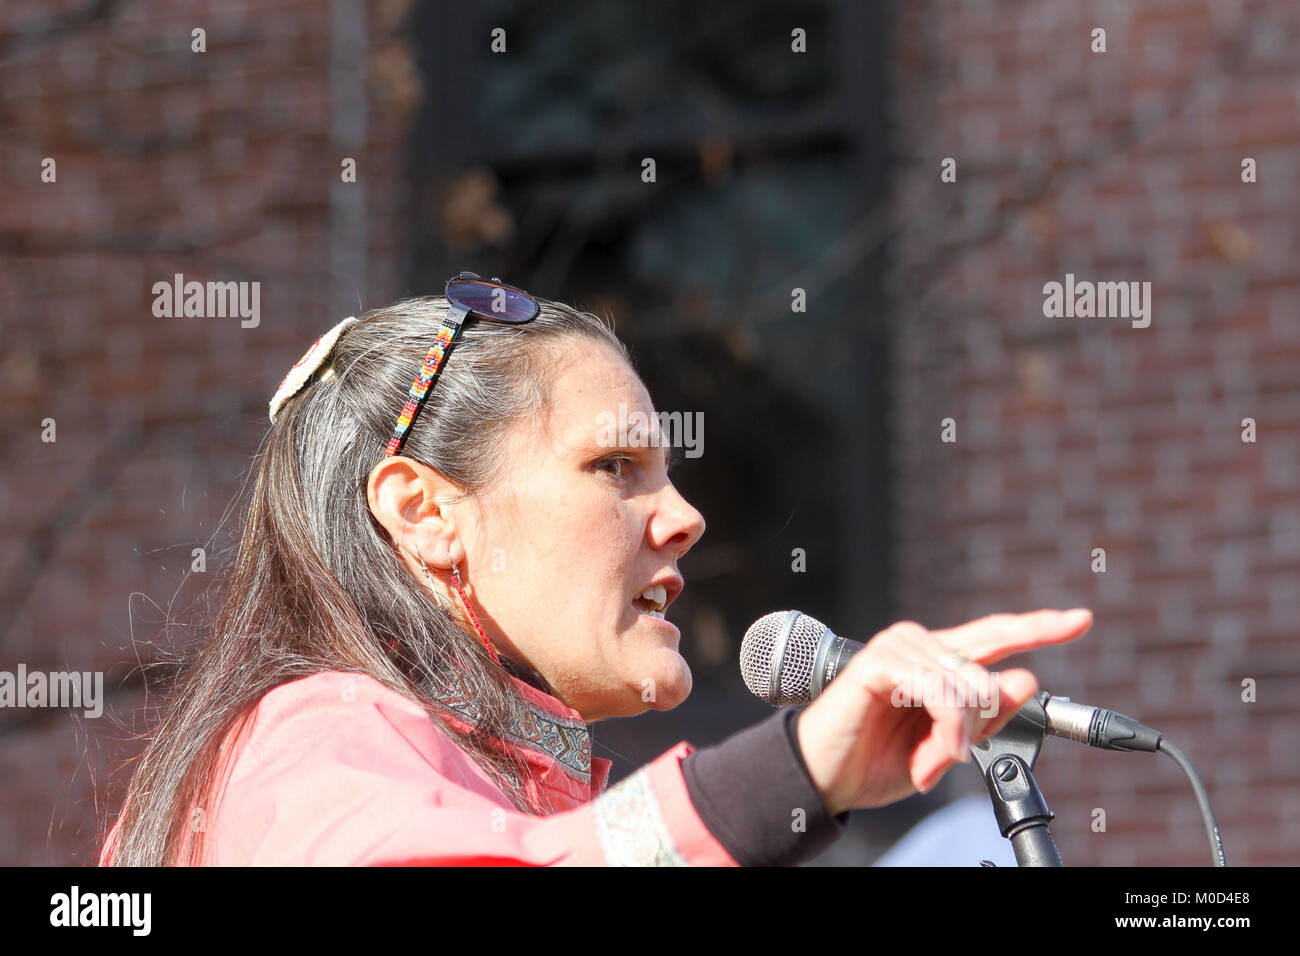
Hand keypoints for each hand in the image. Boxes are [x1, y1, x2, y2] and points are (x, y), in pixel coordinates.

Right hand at [795, 609, 1093, 814]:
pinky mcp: (878, 663)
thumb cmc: (878, 759)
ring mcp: (898, 648)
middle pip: (988, 671)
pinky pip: (939, 691)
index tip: (1080, 619)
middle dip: (984, 720)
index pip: (996, 634)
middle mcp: (920, 644)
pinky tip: (942, 749)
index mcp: (938, 659)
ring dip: (962, 731)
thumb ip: (987, 716)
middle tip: (953, 753)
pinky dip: (949, 726)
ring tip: (940, 755)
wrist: (826, 778)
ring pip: (967, 685)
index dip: (1039, 626)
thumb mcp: (948, 746)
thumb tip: (1025, 678)